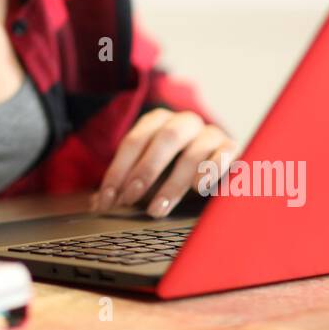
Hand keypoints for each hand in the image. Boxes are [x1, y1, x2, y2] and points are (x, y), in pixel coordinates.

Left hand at [90, 109, 238, 217]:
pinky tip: (198, 189)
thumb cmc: (173, 168)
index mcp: (157, 121)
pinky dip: (211, 171)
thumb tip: (96, 204)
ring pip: (193, 153)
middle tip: (130, 199)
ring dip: (173, 183)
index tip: (108, 199)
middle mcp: (184, 122)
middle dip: (145, 171)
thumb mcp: (148, 173)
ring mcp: (210, 133)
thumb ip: (125, 184)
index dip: (118, 170)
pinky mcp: (232, 148)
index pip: (133, 141)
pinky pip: (225, 156)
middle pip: (164, 140)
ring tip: (158, 208)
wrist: (216, 162)